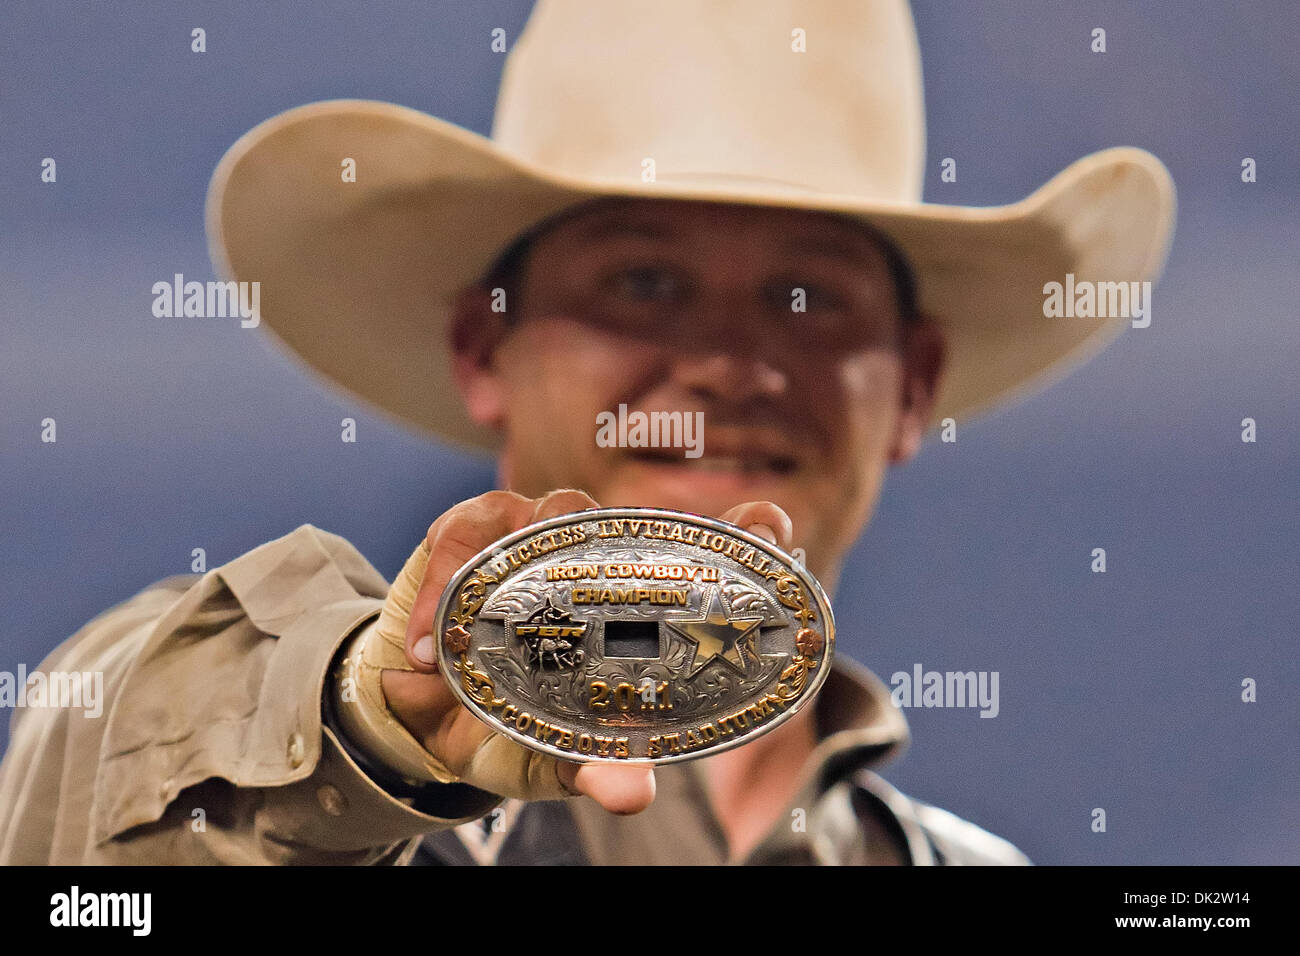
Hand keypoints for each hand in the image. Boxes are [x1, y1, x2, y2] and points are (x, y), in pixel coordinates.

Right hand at [380, 489, 792, 813]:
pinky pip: (467, 538)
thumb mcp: (555, 756)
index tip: (773, 527)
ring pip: (557, 512)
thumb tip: (632, 793)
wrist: (421, 716)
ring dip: (540, 552)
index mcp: (636, 605)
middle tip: (655, 567)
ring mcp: (537, 540)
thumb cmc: (510, 725)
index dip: (745, 534)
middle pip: (635, 522)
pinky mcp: (473, 534)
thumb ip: (597, 768)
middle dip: (653, 530)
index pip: (708, 553)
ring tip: (517, 612)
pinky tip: (435, 648)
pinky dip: (448, 585)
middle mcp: (595, 560)